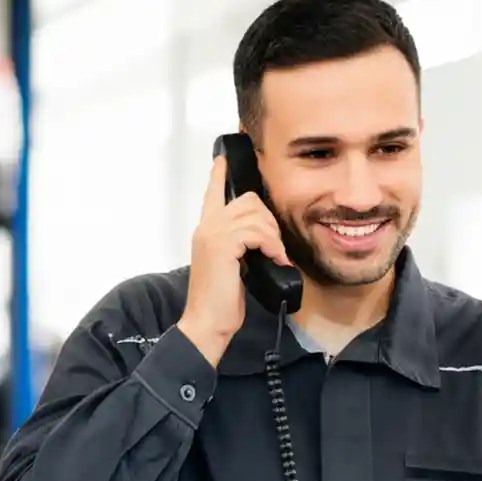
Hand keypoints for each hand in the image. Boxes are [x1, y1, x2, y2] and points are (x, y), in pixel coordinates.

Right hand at [177, 156, 290, 365]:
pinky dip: (271, 245)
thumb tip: (261, 237)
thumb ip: (239, 246)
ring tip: (275, 256)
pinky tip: (275, 259)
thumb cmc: (221, 301)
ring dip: (272, 235)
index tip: (222, 158)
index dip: (219, 175)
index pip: (212, 194)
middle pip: (247, 200)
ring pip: (254, 215)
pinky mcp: (223, 246)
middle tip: (274, 246)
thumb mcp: (232, 267)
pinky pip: (256, 232)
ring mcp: (213, 235)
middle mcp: (206, 228)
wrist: (208, 322)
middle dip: (268, 219)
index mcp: (206, 231)